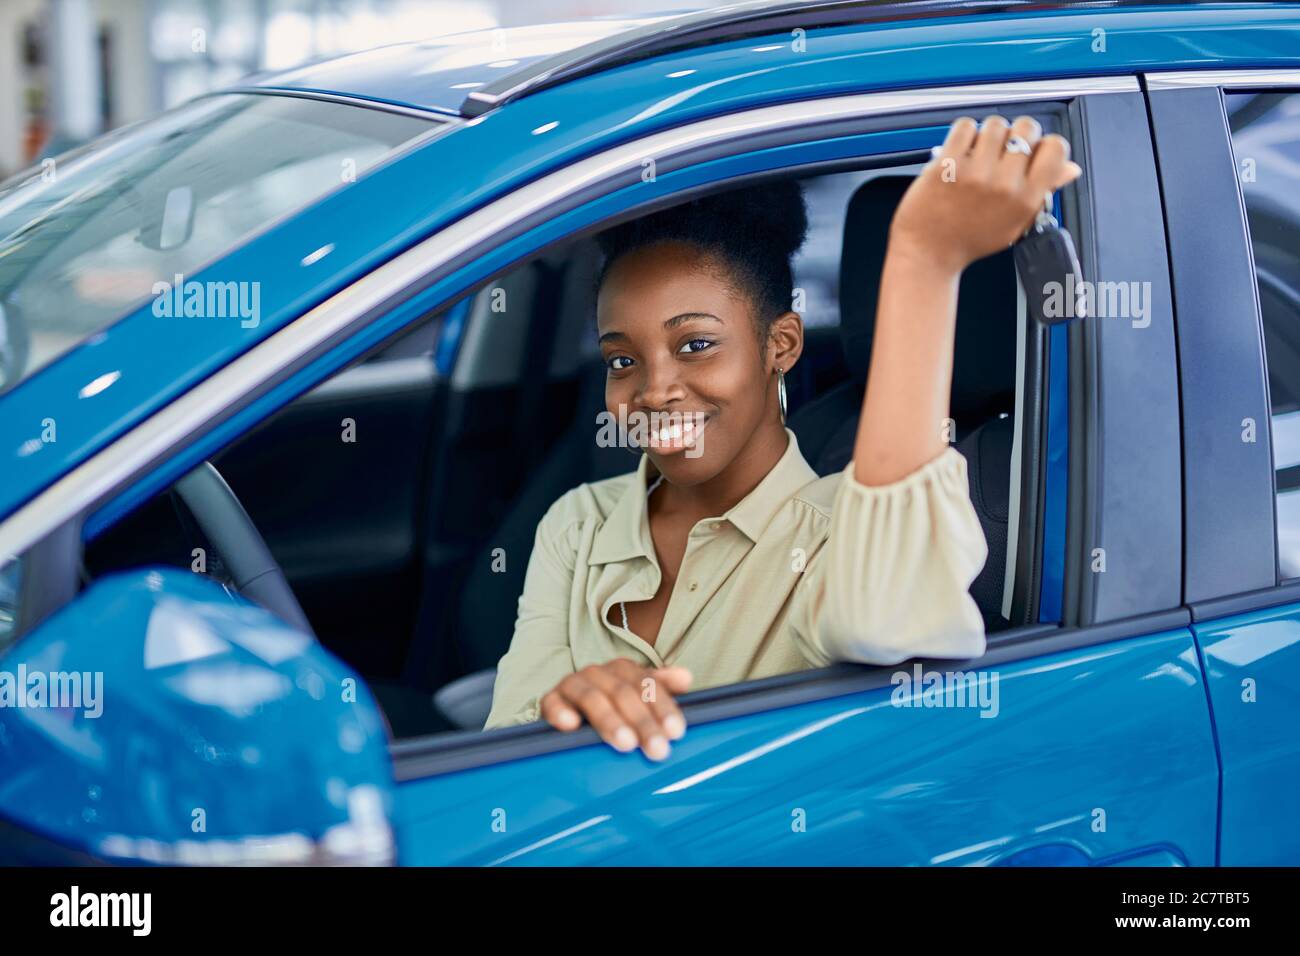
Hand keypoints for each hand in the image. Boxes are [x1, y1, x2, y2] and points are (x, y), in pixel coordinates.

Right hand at [540, 658, 691, 759]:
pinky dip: (561, 712)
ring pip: (593, 698)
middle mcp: (599, 673)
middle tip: (657, 749)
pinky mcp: (551, 700)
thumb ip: (662, 689)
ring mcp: (574, 684)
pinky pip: (553, 704)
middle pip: (624, 694)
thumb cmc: (612, 708)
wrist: (568, 710)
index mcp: (624, 670)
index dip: (663, 708)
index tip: (676, 732)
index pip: (648, 685)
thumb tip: (686, 677)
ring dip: (610, 720)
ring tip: (626, 743)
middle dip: (643, 723)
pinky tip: (572, 726)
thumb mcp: (639, 698)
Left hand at [889, 114, 1082, 274]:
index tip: (1033, 151)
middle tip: (1003, 152)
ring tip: (979, 154)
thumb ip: (1043, 192)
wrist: (928, 254)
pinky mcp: (947, 165)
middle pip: (1027, 128)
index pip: (1055, 148)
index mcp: (1026, 199)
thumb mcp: (1016, 223)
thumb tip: (1070, 169)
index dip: (1045, 144)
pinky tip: (962, 151)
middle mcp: (1004, 185)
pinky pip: (965, 126)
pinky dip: (964, 133)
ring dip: (989, 134)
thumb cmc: (969, 240)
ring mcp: (975, 173)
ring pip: (996, 124)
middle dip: (1017, 134)